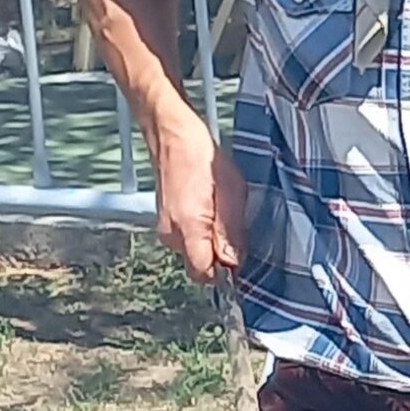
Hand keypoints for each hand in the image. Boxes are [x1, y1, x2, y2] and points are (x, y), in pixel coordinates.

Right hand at [151, 115, 243, 283]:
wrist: (174, 136)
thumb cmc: (202, 158)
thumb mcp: (232, 195)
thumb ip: (232, 233)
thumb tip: (233, 263)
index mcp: (187, 229)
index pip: (205, 274)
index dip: (227, 273)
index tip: (242, 262)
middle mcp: (171, 234)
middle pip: (200, 266)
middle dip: (222, 259)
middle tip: (237, 234)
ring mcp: (166, 228)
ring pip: (195, 253)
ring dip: (213, 245)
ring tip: (224, 216)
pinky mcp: (167, 221)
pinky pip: (189, 240)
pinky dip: (204, 234)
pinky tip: (213, 212)